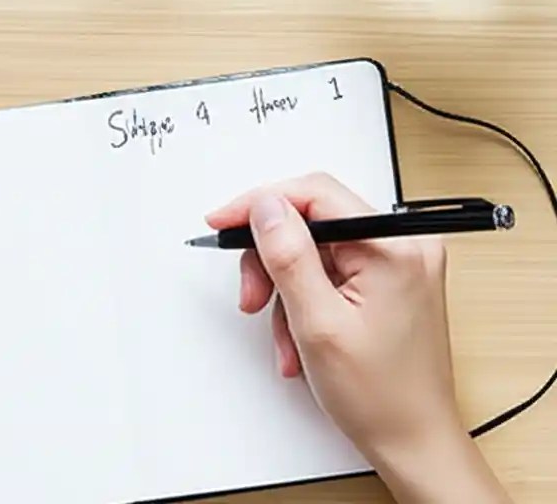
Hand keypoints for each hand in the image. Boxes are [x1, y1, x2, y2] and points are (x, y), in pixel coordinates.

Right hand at [207, 173, 510, 503]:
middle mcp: (406, 246)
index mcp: (395, 248)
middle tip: (252, 297)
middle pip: (311, 223)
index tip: (224, 221)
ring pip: (314, 252)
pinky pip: (330, 273)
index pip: (315, 195)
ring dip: (286, 291)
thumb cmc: (381, 396)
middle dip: (272, 260)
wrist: (413, 442)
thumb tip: (265, 206)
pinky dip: (305, 301)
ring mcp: (400, 264)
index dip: (260, 203)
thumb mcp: (317, 323)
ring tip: (286, 337)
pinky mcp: (390, 281)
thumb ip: (288, 255)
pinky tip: (301, 338)